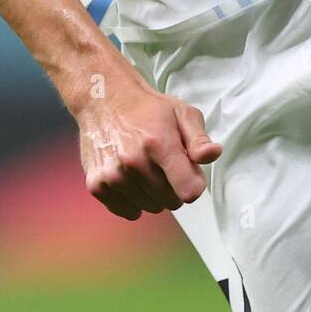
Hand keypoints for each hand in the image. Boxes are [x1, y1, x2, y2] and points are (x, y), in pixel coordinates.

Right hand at [77, 71, 221, 220]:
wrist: (104, 99)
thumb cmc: (148, 108)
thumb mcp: (182, 113)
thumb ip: (199, 138)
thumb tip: (213, 154)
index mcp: (159, 143)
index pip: (188, 190)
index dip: (194, 183)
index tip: (188, 170)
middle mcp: (134, 162)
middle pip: (171, 201)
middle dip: (174, 186)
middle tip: (164, 165)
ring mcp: (113, 175)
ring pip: (150, 207)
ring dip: (153, 194)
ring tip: (146, 167)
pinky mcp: (97, 185)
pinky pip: (128, 211)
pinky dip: (133, 201)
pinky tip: (131, 178)